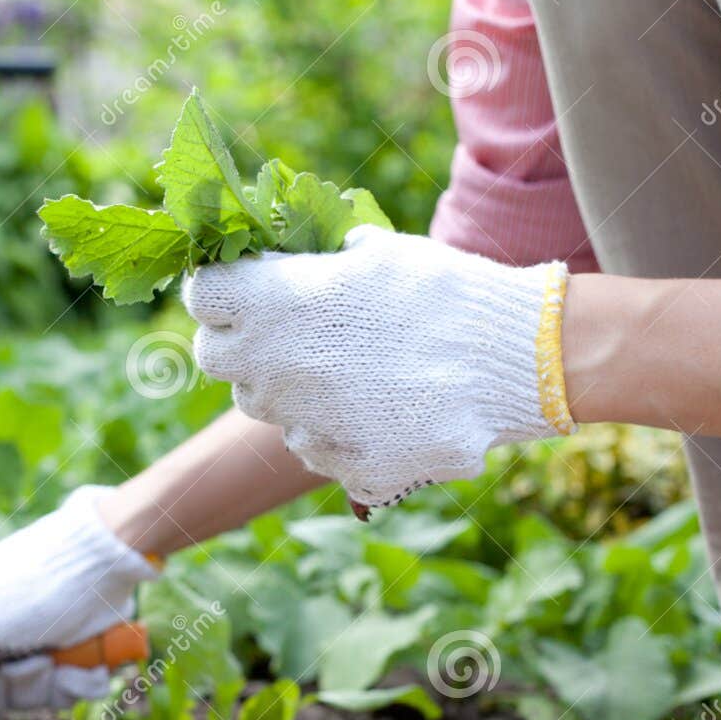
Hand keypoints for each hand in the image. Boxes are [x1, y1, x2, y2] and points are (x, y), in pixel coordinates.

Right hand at [0, 486, 157, 711]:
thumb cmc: (31, 586)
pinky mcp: (52, 648)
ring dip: (41, 685)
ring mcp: (12, 638)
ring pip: (12, 696)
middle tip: (20, 664)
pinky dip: (71, 680)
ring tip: (55, 654)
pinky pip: (51, 690)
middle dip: (0, 690)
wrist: (109, 561)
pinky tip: (81, 657)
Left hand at [182, 226, 574, 507]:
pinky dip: (341, 433)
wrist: (516, 357)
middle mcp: (275, 368)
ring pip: (267, 409)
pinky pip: (319, 449)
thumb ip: (313, 263)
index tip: (236, 289)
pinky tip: (385, 410)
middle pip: (217, 361)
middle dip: (240, 346)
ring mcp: (306, 425)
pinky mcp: (342, 467)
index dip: (217, 290)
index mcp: (276, 304)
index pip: (203, 297)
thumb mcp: (373, 252)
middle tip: (283, 335)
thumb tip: (283, 262)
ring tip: (351, 370)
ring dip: (291, 390)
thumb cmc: (444, 290)